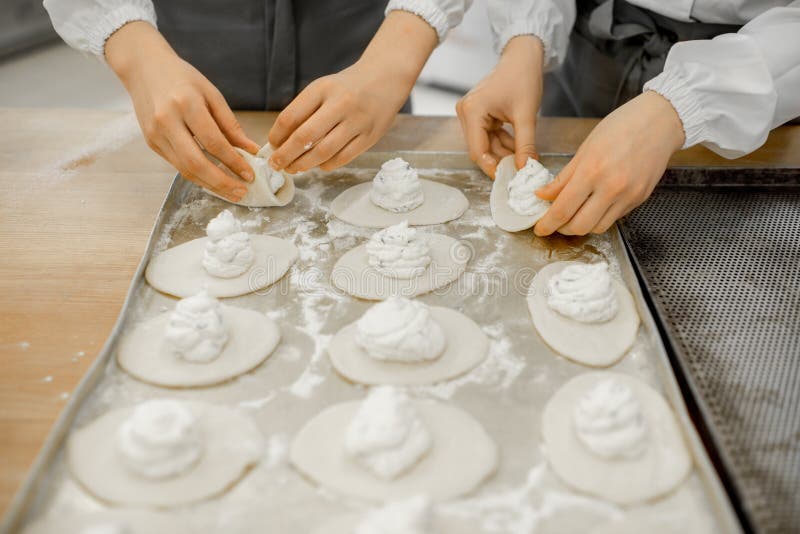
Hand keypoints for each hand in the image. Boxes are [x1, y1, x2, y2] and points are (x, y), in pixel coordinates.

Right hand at [105, 22, 259, 201]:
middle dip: (221, 182)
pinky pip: (177, 165)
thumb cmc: (182, 78)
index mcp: (186, 104)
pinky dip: (197, 176)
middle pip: (196, 162)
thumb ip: (230, 124)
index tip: (250, 174)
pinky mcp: (151, 142)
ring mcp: (155, 134)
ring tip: (231, 191)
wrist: (144, 67)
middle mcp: (167, 121)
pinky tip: (213, 180)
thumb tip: (250, 150)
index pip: (213, 142)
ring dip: (210, 185)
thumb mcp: (211, 94)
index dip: (234, 162)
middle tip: (241, 192)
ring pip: (185, 169)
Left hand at [268, 11, 437, 172]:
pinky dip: (326, 165)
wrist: (385, 78)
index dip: (277, 136)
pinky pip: (343, 158)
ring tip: (294, 168)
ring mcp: (357, 121)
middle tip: (276, 165)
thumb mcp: (323, 89)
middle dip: (286, 155)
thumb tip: (281, 141)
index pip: (291, 116)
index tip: (272, 145)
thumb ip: (304, 111)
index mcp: (322, 89)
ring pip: (324, 151)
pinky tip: (318, 165)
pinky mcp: (370, 136)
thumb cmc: (347, 87)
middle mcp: (340, 104)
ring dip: (304, 164)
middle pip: (305, 137)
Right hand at [456, 36, 543, 177]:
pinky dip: (502, 142)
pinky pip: (488, 135)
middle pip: (479, 148)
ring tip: (523, 158)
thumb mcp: (526, 115)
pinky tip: (517, 147)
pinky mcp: (478, 113)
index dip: (493, 168)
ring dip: (502, 152)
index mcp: (472, 111)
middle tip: (519, 171)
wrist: (523, 56)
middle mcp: (465, 112)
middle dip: (499, 160)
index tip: (510, 179)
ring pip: (485, 143)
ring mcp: (470, 113)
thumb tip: (525, 169)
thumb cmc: (523, 78)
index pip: (478, 151)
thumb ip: (525, 145)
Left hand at [534, 91, 684, 235]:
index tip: (540, 228)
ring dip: (582, 226)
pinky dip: (599, 217)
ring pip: (598, 227)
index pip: (562, 209)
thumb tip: (543, 194)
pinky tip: (593, 206)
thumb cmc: (621, 127)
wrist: (659, 121)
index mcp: (592, 171)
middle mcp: (611, 187)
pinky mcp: (640, 199)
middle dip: (562, 229)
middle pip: (580, 226)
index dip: (547, 224)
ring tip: (574, 215)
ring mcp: (628, 196)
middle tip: (555, 222)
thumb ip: (563, 177)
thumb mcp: (585, 148)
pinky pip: (614, 218)